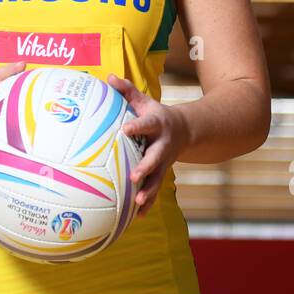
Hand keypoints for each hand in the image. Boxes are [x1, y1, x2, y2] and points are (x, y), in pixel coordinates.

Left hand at [106, 73, 189, 217]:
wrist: (185, 131)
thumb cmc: (155, 115)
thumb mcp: (144, 101)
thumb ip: (127, 91)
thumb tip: (108, 78)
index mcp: (157, 125)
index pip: (146, 124)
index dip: (137, 127)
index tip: (125, 130)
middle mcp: (162, 145)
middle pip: (155, 157)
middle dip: (146, 167)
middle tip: (134, 175)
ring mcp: (164, 162)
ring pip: (158, 179)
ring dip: (148, 191)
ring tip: (137, 201)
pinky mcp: (162, 174)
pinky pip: (155, 191)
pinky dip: (148, 204)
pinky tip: (138, 216)